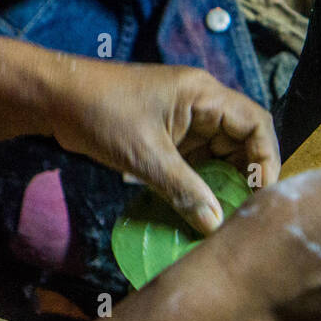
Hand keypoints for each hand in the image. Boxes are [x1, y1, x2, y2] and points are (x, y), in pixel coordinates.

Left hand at [44, 59, 279, 234]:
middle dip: (244, 175)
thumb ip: (183, 190)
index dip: (266, 160)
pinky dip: (198, 181)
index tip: (261, 196)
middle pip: (242, 140)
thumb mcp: (145, 156)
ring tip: (220, 215)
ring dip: (220, 181)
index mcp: (205, 95)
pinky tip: (194, 206)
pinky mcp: (168, 132)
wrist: (55, 98)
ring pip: (219, 151)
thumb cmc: (102, 114)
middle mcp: (202, 103)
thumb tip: (215, 225)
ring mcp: (185, 118)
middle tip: (241, 212)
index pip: (256, 125)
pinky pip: (196, 157)